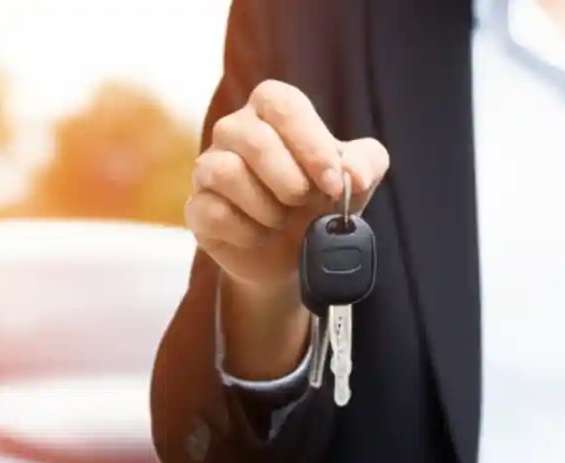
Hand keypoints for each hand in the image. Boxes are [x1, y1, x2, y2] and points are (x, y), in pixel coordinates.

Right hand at [185, 80, 389, 378]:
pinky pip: (214, 212)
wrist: (293, 256)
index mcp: (272, 111)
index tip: (333, 182)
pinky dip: (247, 231)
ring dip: (266, 206)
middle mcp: (235, 131)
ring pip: (226, 172)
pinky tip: (260, 235)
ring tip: (281, 219)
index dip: (309, 143)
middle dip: (289, 181)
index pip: (281, 103)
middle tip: (305, 203)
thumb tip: (353, 175)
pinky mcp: (197, 207)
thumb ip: (367, 163)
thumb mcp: (356, 180)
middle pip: (252, 138)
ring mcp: (209, 168)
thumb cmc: (320, 203)